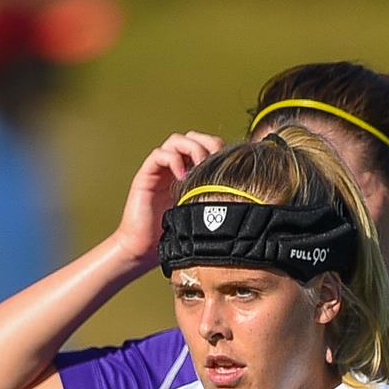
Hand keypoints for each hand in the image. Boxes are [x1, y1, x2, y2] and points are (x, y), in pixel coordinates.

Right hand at [114, 131, 224, 269]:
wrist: (145, 251)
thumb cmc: (175, 238)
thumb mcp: (204, 214)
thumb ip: (216, 199)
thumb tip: (244, 193)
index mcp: (190, 174)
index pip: (205, 147)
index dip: (217, 148)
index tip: (228, 162)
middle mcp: (175, 168)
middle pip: (192, 137)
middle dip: (206, 143)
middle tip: (214, 160)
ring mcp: (160, 170)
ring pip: (176, 140)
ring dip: (191, 148)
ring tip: (199, 166)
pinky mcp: (146, 175)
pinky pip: (159, 155)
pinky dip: (173, 159)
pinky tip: (182, 176)